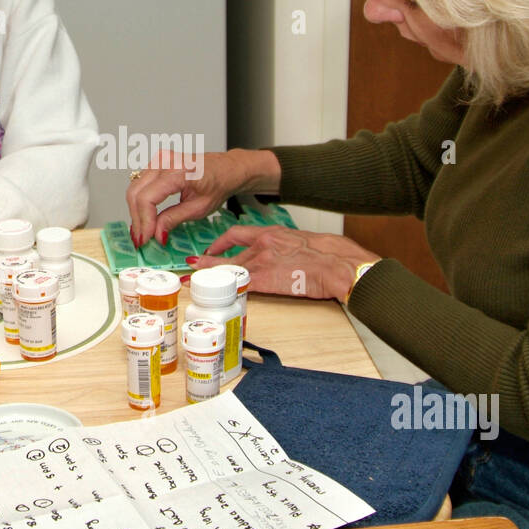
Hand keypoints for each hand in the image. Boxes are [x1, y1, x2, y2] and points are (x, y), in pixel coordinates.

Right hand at [125, 148, 280, 247]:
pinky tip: (145, 216)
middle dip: (137, 220)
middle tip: (141, 239)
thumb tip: (156, 233)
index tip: (145, 238)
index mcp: (179, 171)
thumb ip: (174, 219)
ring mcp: (159, 159)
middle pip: (136, 193)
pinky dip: (140, 202)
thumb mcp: (200, 208)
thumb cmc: (219, 183)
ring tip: (143, 231)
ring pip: (134, 189)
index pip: (148, 198)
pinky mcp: (157, 162)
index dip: (144, 222)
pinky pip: (140, 183)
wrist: (227, 169)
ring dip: (136, 212)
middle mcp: (165, 161)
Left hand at [190, 224, 378, 300]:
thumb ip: (288, 246)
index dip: (220, 242)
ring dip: (208, 277)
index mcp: (272, 233)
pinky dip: (225, 291)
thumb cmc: (331, 254)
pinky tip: (214, 295)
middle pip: (226, 254)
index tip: (210, 248)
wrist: (339, 264)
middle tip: (190, 265)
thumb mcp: (304, 242)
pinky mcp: (267, 281)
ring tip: (191, 282)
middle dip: (206, 261)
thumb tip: (286, 253)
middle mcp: (262, 245)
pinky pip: (240, 286)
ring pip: (228, 270)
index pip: (237, 233)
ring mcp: (263, 263)